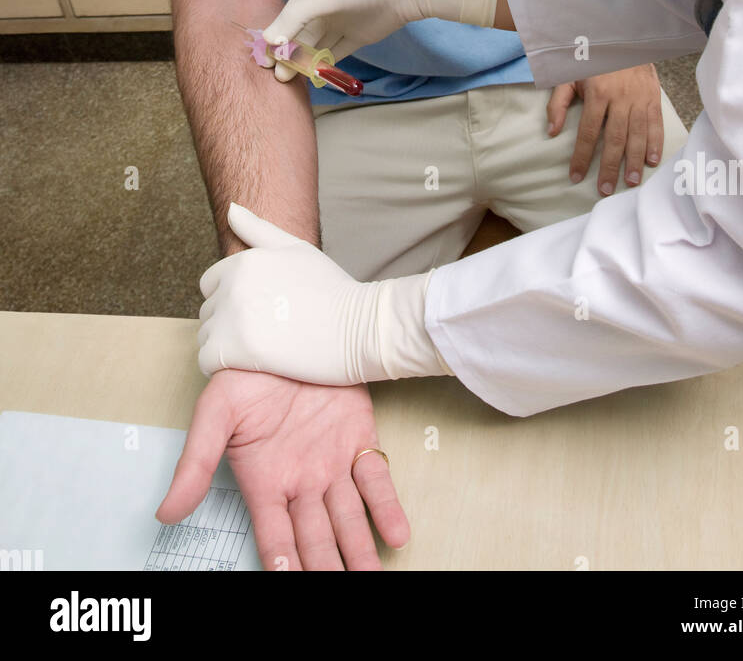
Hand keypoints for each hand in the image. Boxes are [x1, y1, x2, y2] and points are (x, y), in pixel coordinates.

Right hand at [156, 368, 407, 569]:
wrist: (284, 329)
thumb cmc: (244, 373)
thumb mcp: (215, 414)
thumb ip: (195, 465)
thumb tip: (166, 513)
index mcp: (264, 481)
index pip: (274, 534)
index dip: (283, 560)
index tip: (290, 582)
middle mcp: (300, 481)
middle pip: (316, 537)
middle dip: (328, 568)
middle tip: (343, 593)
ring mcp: (332, 463)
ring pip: (348, 519)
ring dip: (360, 551)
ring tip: (371, 578)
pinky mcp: (359, 439)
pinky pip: (376, 480)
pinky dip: (386, 508)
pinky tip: (397, 535)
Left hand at [198, 203, 447, 384]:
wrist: (359, 327)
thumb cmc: (332, 289)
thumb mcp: (296, 249)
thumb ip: (259, 229)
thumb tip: (231, 209)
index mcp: (244, 261)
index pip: (210, 284)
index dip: (232, 299)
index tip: (259, 311)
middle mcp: (233, 285)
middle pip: (208, 311)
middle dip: (229, 322)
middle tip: (266, 331)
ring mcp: (233, 316)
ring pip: (207, 337)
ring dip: (226, 346)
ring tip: (262, 348)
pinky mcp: (237, 349)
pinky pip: (207, 361)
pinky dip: (222, 367)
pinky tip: (252, 364)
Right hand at [261, 0, 498, 69]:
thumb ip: (295, 19)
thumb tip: (270, 41)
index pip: (288, 15)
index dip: (276, 36)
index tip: (264, 58)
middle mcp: (324, 4)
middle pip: (300, 32)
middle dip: (287, 52)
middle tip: (276, 74)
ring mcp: (341, 21)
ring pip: (316, 44)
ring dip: (302, 60)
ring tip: (288, 78)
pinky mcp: (356, 37)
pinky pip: (335, 52)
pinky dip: (323, 64)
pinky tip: (310, 76)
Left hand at [547, 63, 663, 195]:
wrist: (623, 37)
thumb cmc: (591, 60)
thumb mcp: (568, 75)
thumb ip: (558, 103)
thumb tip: (552, 131)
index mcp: (597, 93)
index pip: (588, 132)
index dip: (581, 156)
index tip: (576, 177)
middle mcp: (620, 98)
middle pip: (615, 139)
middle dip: (610, 167)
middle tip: (606, 190)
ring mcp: (639, 98)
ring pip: (637, 135)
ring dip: (634, 161)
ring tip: (632, 182)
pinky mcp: (654, 97)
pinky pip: (656, 124)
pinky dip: (655, 143)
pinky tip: (652, 161)